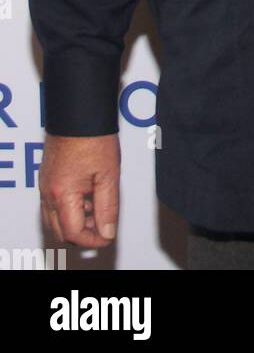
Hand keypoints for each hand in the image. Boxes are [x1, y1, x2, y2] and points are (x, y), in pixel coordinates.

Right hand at [39, 133, 120, 247]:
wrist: (78, 112)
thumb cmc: (93, 137)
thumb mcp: (108, 174)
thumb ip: (107, 206)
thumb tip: (107, 231)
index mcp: (63, 194)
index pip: (73, 233)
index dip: (93, 239)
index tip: (108, 235)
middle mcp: (48, 193)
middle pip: (60, 231)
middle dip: (82, 233)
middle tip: (102, 224)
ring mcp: (45, 184)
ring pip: (54, 219)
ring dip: (74, 221)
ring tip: (96, 207)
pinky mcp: (46, 176)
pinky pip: (52, 203)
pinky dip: (68, 208)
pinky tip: (87, 195)